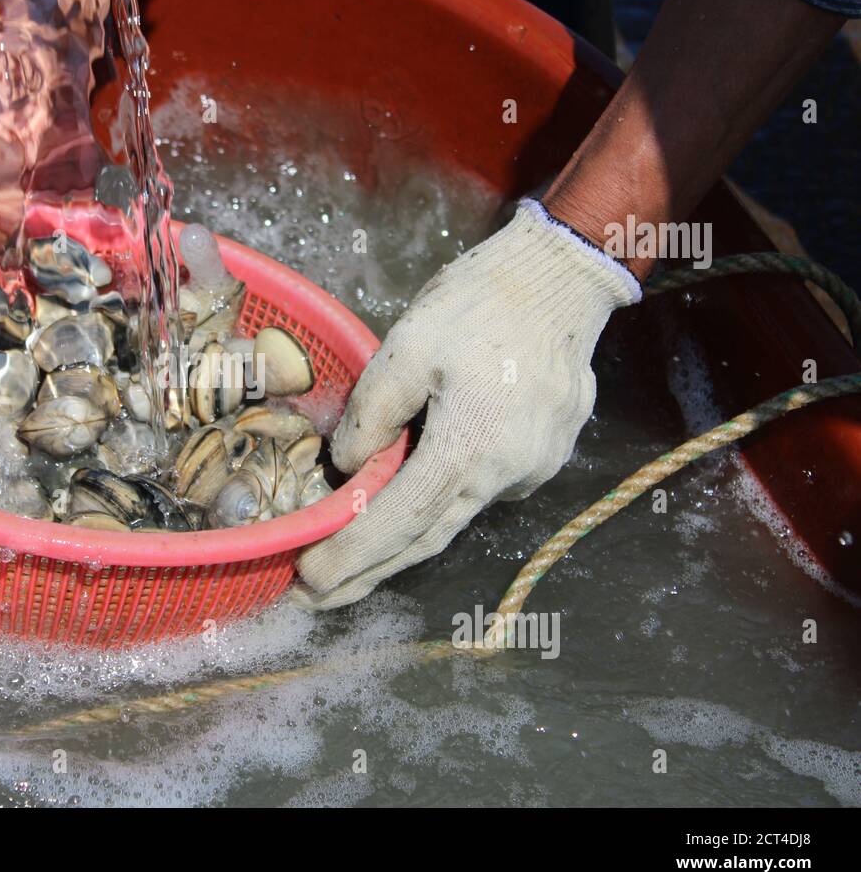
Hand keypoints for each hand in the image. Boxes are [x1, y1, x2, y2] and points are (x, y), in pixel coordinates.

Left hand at [293, 199, 640, 609]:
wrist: (563, 276)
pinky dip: (437, 503)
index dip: (352, 557)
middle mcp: (507, 474)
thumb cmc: (480, 302)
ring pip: (453, 516)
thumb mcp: (407, 345)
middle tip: (316, 595)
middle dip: (367, 572)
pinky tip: (403, 504)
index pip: (400, 522)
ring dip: (399, 541)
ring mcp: (533, 469)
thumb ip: (372, 414)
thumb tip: (348, 471)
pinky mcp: (544, 457)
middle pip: (427, 538)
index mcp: (470, 447)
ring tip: (348, 562)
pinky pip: (480, 489)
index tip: (308, 583)